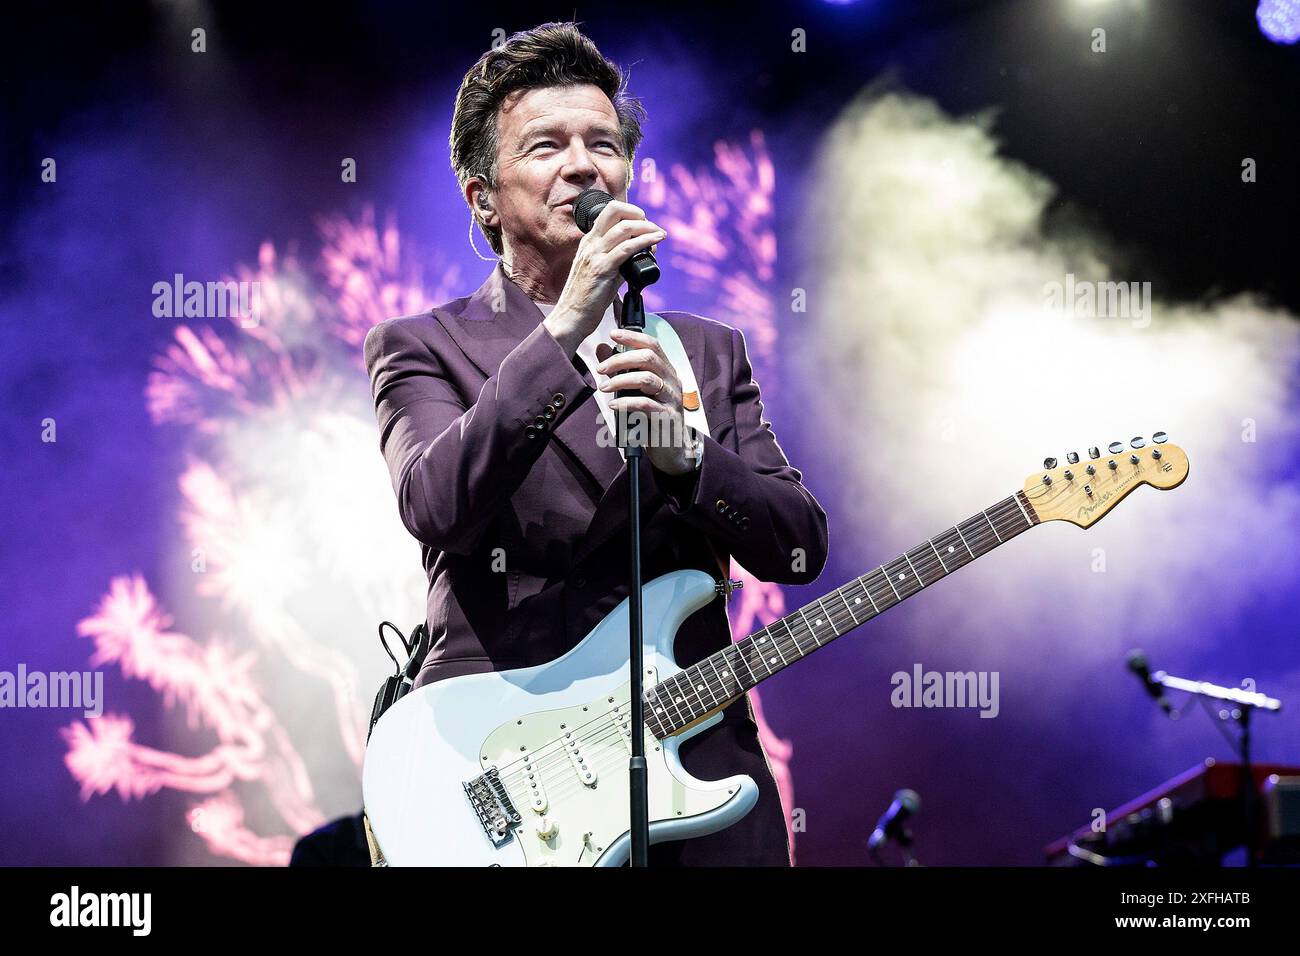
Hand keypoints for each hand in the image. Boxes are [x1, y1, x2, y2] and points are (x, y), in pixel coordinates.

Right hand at [544, 201, 665, 354]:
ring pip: (624, 228)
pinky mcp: (602, 269)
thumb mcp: (601, 273)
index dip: (630, 212)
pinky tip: (655, 242)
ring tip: (660, 234)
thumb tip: (638, 256)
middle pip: (614, 211)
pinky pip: (627, 249)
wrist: (570, 318)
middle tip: (652, 226)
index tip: (644, 224)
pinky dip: (645, 241)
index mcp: (589, 242)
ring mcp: (595, 255)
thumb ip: (618, 262)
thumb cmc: (585, 299)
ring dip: (647, 228)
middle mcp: (590, 244)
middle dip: (638, 213)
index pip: (609, 212)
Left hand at [595, 327, 693, 475]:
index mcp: (666, 372)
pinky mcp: (667, 417)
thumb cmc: (653, 418)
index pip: (653, 345)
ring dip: (620, 381)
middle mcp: (672, 382)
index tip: (612, 334)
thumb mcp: (636, 391)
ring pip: (647, 379)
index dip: (633, 337)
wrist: (672, 449)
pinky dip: (626, 403)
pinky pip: (645, 405)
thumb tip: (602, 348)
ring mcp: (671, 399)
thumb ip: (620, 370)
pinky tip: (613, 406)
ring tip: (603, 388)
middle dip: (620, 360)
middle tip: (600, 368)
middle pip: (648, 358)